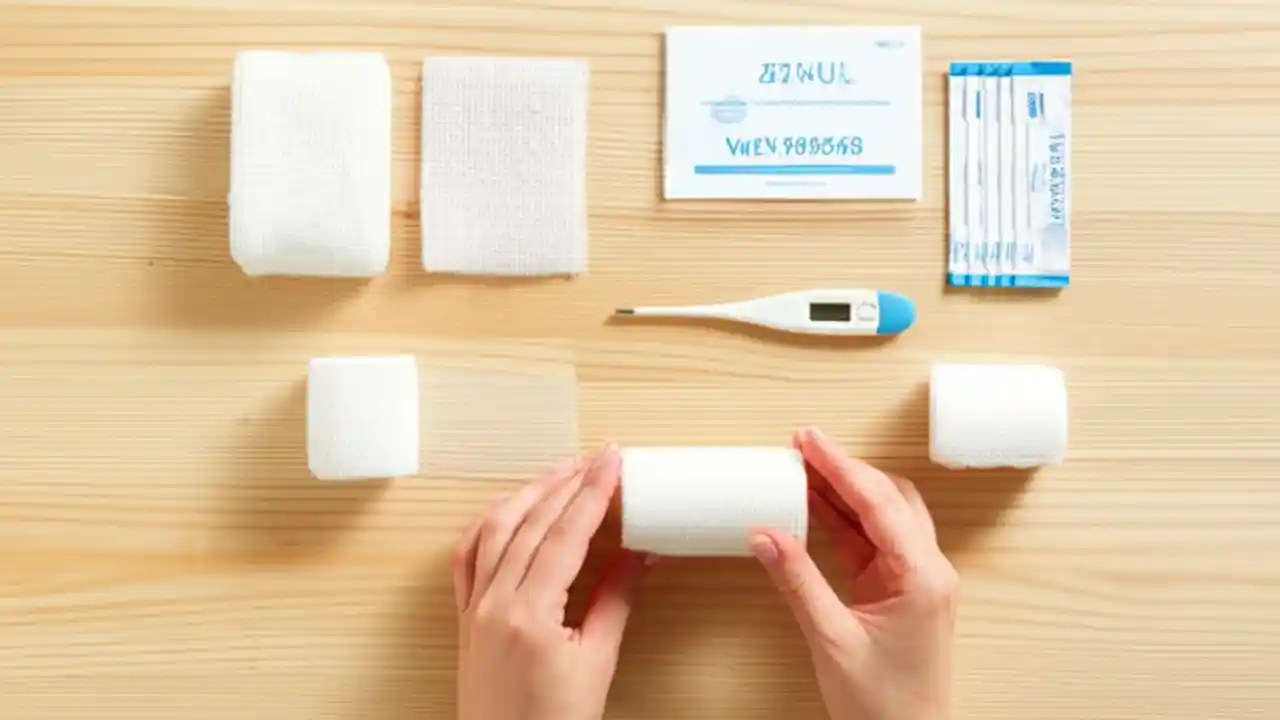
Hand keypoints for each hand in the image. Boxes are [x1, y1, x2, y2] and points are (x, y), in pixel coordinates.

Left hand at [453, 446, 650, 719]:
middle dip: (567, 484)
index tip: (612, 461)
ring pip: (496, 531)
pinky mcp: (465, 619)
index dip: (592, 491)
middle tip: (597, 459)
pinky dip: (488, 525)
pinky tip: (505, 509)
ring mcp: (474, 610)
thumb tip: (637, 554)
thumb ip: (615, 600)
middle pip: (532, 523)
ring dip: (528, 494)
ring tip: (559, 472)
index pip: (566, 533)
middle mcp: (495, 604)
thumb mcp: (597, 663)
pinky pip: (468, 557)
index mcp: (530, 615)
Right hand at [750, 428, 957, 719]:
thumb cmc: (885, 707)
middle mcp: (928, 570)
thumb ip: (797, 581)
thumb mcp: (831, 639)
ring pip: (882, 516)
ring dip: (846, 491)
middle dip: (844, 469)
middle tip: (802, 447)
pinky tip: (815, 509)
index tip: (808, 440)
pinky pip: (874, 542)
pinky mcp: (901, 592)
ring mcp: (917, 580)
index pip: (877, 502)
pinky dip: (845, 521)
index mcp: (922, 576)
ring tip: (804, 470)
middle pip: (887, 498)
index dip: (839, 465)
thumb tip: (766, 534)